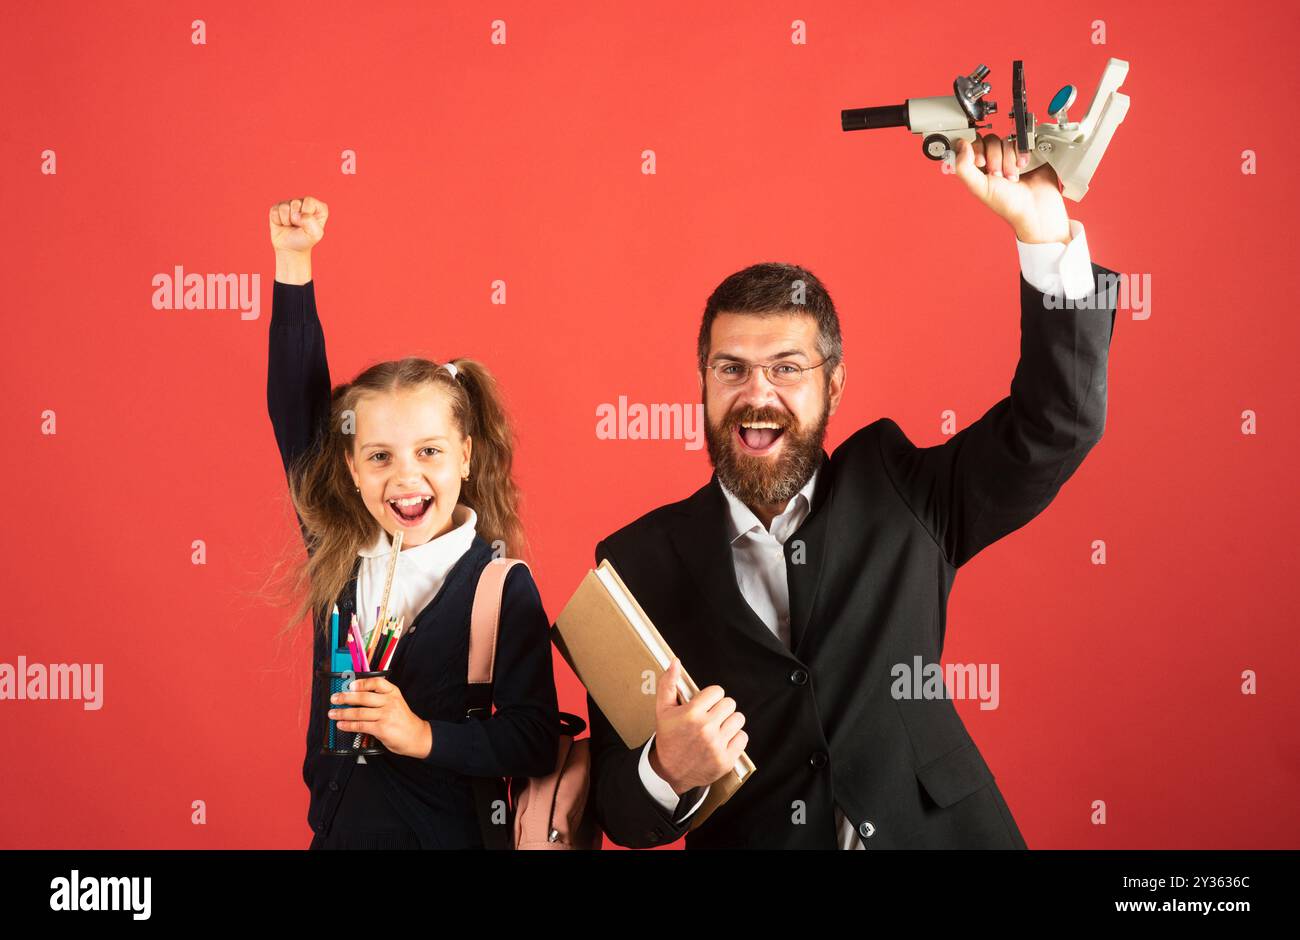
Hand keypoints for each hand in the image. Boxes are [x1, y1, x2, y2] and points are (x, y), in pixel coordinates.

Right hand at [269, 196, 327, 283]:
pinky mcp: (277, 208)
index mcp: (318, 207)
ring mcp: (290, 204)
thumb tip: (295, 215)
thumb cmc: (305, 240)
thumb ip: (310, 222)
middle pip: (295, 203)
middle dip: (296, 219)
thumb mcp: (315, 234)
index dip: (306, 215)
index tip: (307, 225)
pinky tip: (283, 225)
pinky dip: (278, 221)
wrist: (291, 248)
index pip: (309, 201)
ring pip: (284, 207)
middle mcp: (304, 202)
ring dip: (286, 221)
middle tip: (298, 227)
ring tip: (291, 226)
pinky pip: (275, 211)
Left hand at [328, 676, 432, 758]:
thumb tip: (355, 697)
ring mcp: (386, 715)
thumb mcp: (396, 703)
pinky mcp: (382, 729)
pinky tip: (341, 724)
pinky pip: (360, 725)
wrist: (417, 736)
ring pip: (359, 712)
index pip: (377, 682)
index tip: (350, 685)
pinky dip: (348, 725)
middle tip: (335, 698)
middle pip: (363, 697)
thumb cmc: (403, 720)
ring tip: (333, 713)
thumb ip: (380, 698)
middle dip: (345, 698)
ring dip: (342, 713)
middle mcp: (390, 702)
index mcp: (393, 693)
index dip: (362, 683)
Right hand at [648, 658, 747, 793]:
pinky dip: (735, 739)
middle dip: (721, 708)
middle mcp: (705, 728)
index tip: (705, 704)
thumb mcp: (663, 710)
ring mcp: (717, 745)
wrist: (669, 772)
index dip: (711, 697)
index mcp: (691, 714)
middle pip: (730, 704)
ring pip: (739, 719)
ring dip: (730, 722)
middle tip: (711, 717)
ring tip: (718, 728)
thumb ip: (668, 683)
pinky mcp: (726, 760)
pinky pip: (743, 738)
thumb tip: (675, 662)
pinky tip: (723, 740)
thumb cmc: (668, 738)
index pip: (717, 691)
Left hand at [952, 135, 1070, 244]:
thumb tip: (961, 144)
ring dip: (1009, 160)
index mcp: (978, 169)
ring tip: (1013, 177)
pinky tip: (1023, 166)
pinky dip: (1021, 154)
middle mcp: (993, 160)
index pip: (972, 144)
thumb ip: (964, 167)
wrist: (1035, 208)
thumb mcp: (979, 187)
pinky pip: (1021, 141)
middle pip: (990, 141)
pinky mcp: (1026, 152)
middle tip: (999, 176)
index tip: (981, 163)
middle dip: (995, 159)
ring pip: (1005, 141)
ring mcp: (1010, 155)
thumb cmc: (1008, 204)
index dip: (976, 150)